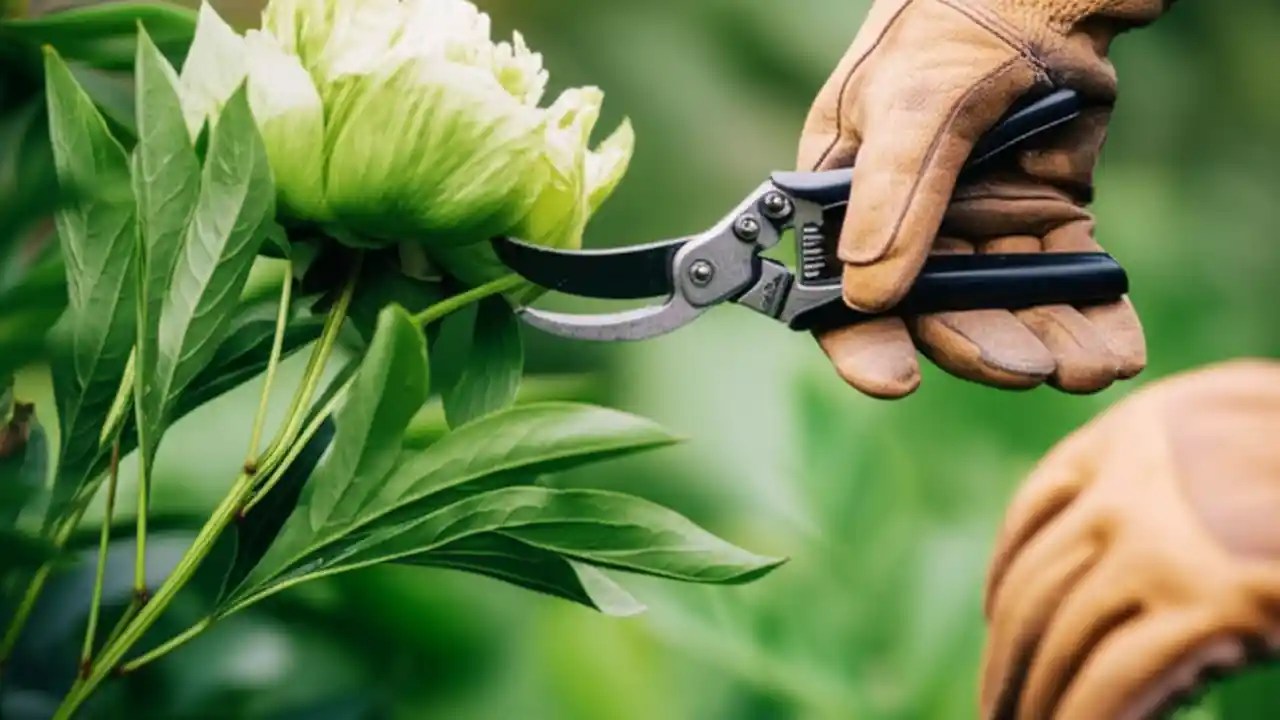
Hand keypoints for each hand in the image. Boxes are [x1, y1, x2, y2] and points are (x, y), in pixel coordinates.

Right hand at [798, 0, 1168, 397]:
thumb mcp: (912, 104)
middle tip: (1023, 367)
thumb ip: (892, 194)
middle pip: (932, 311)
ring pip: (1004, 303)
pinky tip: (1116, 349)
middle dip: (978, 343)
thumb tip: (867, 294)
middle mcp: (908, 225)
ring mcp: (977, 223)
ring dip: (1044, 339)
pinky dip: (1091, 313)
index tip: (896, 379)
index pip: (837, 292)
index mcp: (846, 202)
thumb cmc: (949, 29)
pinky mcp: (1043, 215)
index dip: (860, 342)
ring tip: (1086, 367)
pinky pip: (1063, 276)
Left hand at [982, 361, 1279, 719]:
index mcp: (1129, 435)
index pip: (1032, 515)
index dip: (1004, 576)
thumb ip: (1165, 475)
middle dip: (1010, 658)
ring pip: (1059, 643)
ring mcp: (1162, 548)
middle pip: (1034, 590)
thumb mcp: (1224, 436)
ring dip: (1033, 700)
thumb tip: (1111, 548)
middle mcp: (1127, 488)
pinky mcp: (1209, 608)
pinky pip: (1113, 684)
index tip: (996, 617)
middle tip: (998, 705)